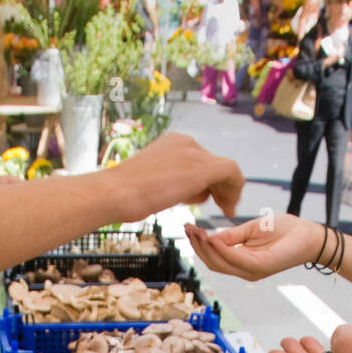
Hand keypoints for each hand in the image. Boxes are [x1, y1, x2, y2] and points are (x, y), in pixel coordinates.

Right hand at [117, 133, 243, 218]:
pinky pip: (231, 173)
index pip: (200, 160)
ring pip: (225, 169)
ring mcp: (194, 153)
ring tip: (227, 209)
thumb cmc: (125, 194)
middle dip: (221, 186)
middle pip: (214, 164)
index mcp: (173, 143)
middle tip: (224, 206)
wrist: (116, 192)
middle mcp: (186, 142)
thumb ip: (172, 181)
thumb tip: (188, 192)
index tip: (209, 198)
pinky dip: (235, 190)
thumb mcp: (152, 182)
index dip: (209, 181)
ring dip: (229, 190)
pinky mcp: (202, 167)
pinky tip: (229, 209)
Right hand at [184, 215, 324, 280]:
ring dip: (205, 248)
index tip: (188, 228)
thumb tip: (210, 237)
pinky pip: (234, 259)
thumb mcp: (252, 229)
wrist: (309, 235)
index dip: (199, 244)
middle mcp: (244, 270)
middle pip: (213, 263)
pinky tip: (211, 238)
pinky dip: (221, 249)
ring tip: (195, 232)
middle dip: (198, 247)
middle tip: (187, 229)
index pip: (214, 257)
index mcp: (242, 261)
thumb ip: (232, 235)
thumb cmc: (284, 231)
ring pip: (220, 263)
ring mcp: (251, 271)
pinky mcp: (259, 267)